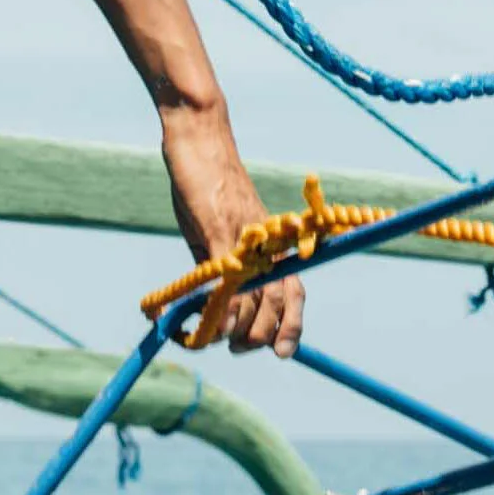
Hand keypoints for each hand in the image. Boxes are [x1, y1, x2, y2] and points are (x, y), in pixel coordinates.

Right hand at [162, 109, 303, 356]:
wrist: (200, 140)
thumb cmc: (208, 185)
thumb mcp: (216, 234)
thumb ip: (221, 269)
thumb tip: (214, 307)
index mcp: (271, 246)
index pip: (293, 294)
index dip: (292, 327)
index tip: (283, 354)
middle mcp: (265, 246)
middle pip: (273, 306)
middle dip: (254, 337)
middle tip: (231, 347)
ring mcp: (244, 241)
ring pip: (251, 301)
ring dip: (232, 331)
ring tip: (210, 339)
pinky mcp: (219, 232)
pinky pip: (224, 282)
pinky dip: (217, 310)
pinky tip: (205, 328)